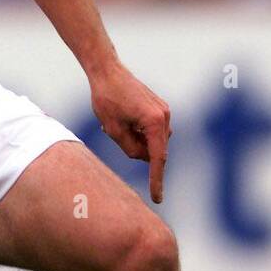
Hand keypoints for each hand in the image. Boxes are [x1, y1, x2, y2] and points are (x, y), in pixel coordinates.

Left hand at [89, 61, 171, 203]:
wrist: (107, 71)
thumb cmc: (106, 99)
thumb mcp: (113, 130)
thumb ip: (131, 150)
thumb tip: (144, 158)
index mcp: (154, 122)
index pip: (157, 159)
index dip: (156, 180)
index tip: (157, 198)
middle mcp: (164, 116)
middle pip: (154, 150)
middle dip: (136, 149)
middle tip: (114, 131)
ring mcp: (163, 111)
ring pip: (153, 141)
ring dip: (137, 140)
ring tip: (117, 123)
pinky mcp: (159, 108)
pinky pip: (152, 130)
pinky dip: (139, 132)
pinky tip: (124, 119)